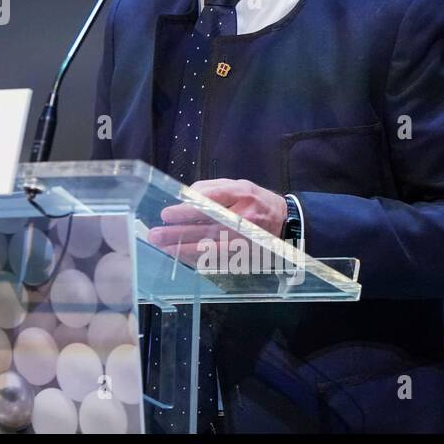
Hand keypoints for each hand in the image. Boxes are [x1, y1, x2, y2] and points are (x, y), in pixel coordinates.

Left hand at [148, 179, 287, 262]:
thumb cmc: (256, 200)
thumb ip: (212, 189)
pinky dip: (197, 258)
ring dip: (184, 248)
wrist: (286, 223)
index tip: (167, 214)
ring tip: (163, 247)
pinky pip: (218, 258)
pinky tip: (181, 256)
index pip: (210, 201)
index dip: (187, 209)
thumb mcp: (239, 185)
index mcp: (242, 194)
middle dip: (178, 231)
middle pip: (207, 226)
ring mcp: (245, 238)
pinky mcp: (245, 254)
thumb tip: (184, 196)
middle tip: (156, 234)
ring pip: (211, 246)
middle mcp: (244, 217)